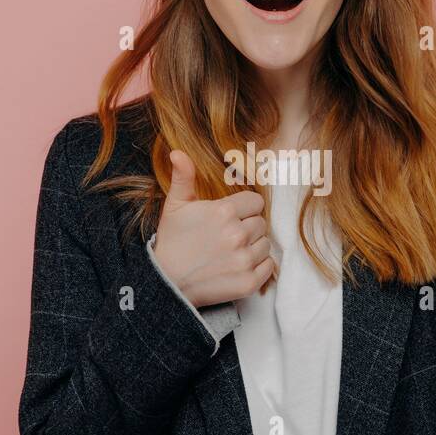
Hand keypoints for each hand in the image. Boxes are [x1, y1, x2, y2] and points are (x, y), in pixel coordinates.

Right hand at [151, 150, 274, 306]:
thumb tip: (178, 152)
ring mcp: (244, 259)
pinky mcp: (249, 282)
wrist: (166, 282)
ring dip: (253, 247)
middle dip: (248, 227)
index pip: (256, 202)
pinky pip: (269, 266)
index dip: (244, 208)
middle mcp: (238, 234)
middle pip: (261, 222)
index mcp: (224, 211)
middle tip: (227, 237)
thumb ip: (183, 177)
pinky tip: (238, 266)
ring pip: (266, 244)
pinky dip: (258, 266)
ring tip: (230, 252)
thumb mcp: (175, 206)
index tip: (230, 218)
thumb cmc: (172, 241)